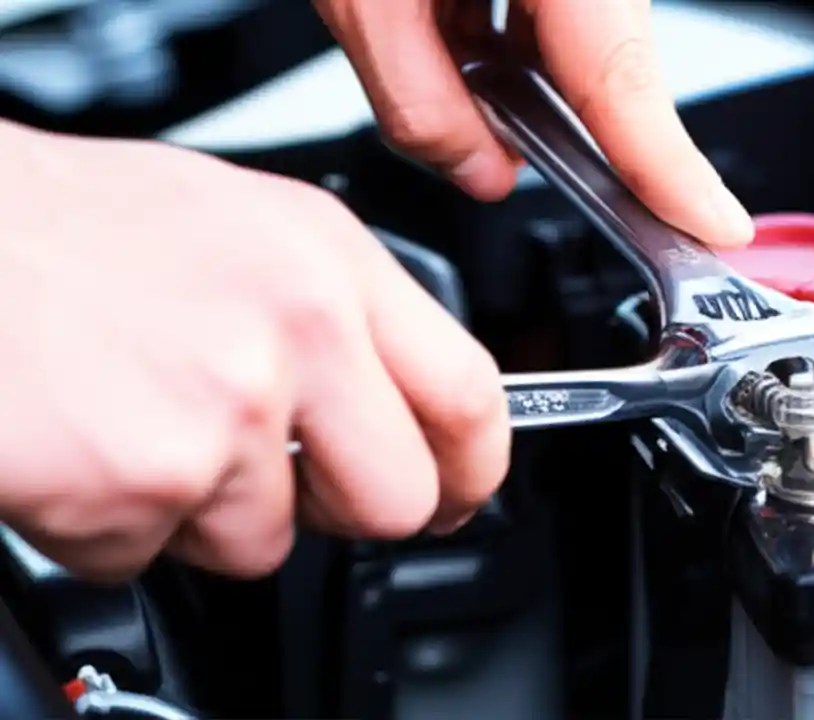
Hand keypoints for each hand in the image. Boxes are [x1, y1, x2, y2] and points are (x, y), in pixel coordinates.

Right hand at [0, 121, 509, 581]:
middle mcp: (292, 334)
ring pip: (270, 545)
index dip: (476, 465)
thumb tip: (398, 395)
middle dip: (345, 513)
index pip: (468, 395)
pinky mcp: (143, 487)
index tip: (461, 489)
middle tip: (287, 483)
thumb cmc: (67, 229)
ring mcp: (221, 414)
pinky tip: (91, 446)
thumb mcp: (242, 228)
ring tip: (142, 424)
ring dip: (208, 514)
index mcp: (327, 263)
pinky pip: (160, 558)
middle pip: (396, 500)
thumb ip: (334, 313)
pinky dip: (121, 528)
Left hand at [313, 0, 755, 246]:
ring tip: (431, 17)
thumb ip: (420, 102)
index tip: (714, 227)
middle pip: (603, 60)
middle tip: (473, 129)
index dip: (672, 172)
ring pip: (579, 29)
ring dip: (510, 57)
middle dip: (538, 112)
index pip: (625, 81)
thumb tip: (480, 172)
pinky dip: (505, 17)